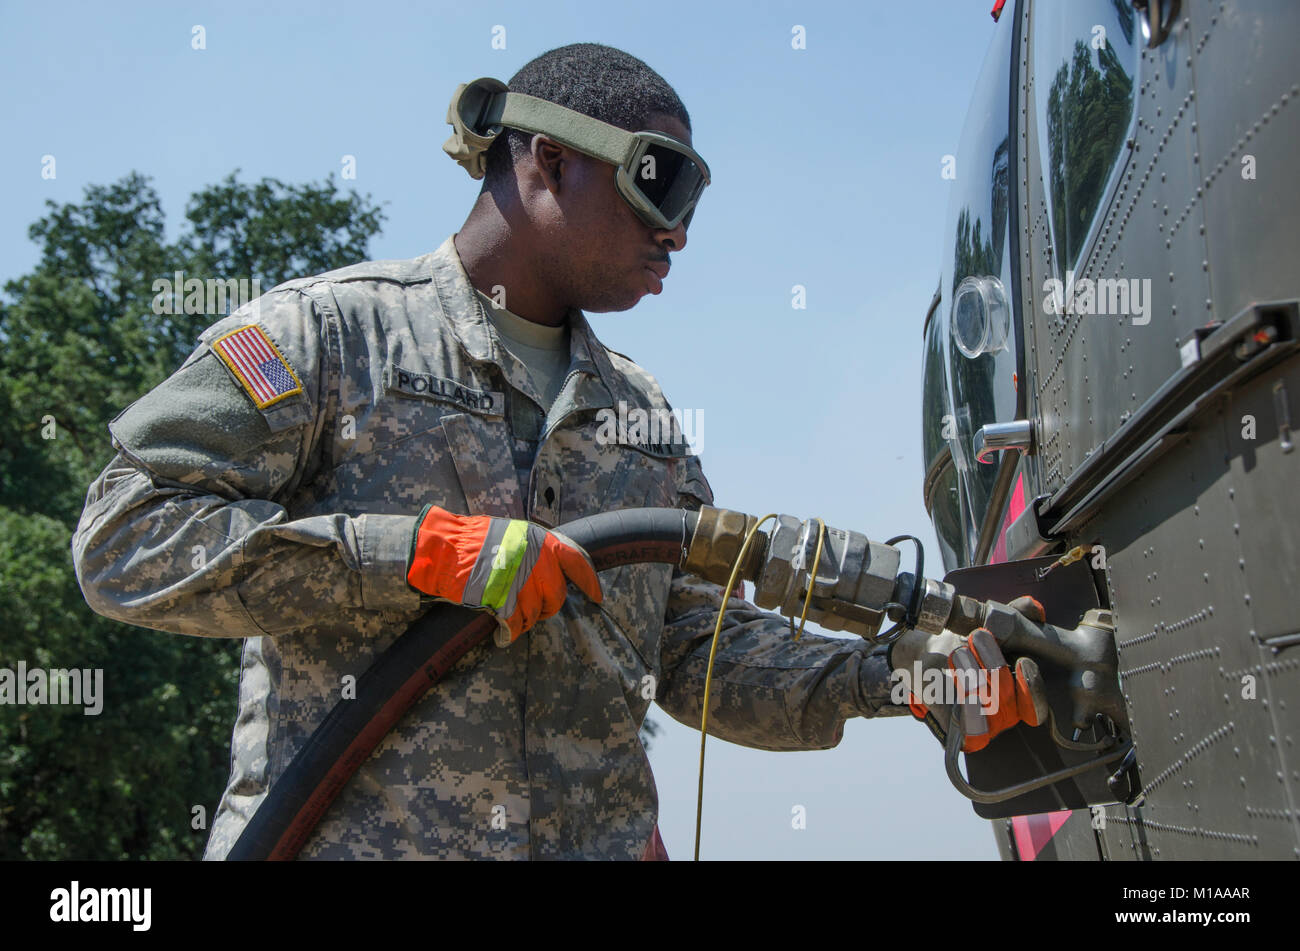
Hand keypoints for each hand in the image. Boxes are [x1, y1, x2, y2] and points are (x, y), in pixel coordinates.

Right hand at [406, 505, 601, 644]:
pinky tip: (500, 636)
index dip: (589, 582)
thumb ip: (535, 550)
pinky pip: (515, 627)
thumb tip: (552, 569)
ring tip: (508, 617)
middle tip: (530, 609)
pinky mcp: (504, 603)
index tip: (597, 597)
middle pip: (556, 596)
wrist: (444, 550)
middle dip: (546, 607)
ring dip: (524, 620)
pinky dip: (508, 635)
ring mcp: (522, 582)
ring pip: (535, 614)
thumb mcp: (513, 534)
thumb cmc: (473, 541)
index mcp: (542, 541)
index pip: (578, 562)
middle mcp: (537, 561)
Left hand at [887, 596, 1048, 752]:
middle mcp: (1009, 713)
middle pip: (1008, 698)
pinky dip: (967, 707)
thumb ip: (1017, 614)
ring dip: (973, 676)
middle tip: (979, 638)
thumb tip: (1035, 608)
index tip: (1024, 661)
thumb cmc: (964, 641)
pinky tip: (957, 685)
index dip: (1033, 686)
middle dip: (994, 666)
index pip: (1037, 704)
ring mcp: (988, 726)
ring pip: (988, 708)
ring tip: (959, 653)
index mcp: (1023, 692)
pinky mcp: (966, 734)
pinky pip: (973, 730)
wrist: (925, 654)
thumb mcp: (990, 623)